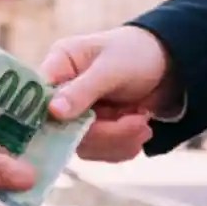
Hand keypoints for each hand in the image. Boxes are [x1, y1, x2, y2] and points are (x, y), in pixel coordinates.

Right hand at [40, 26, 180, 161]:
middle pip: (64, 131)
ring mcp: (77, 116)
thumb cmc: (135, 53)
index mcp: (59, 66)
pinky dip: (124, 147)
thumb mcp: (112, 67)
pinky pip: (100, 152)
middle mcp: (61, 94)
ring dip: (119, 141)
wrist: (168, 65)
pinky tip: (142, 131)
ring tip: (144, 124)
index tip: (85, 124)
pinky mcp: (94, 132)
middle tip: (138, 123)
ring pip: (84, 146)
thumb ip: (83, 89)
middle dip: (106, 133)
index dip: (52, 117)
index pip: (38, 98)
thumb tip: (52, 112)